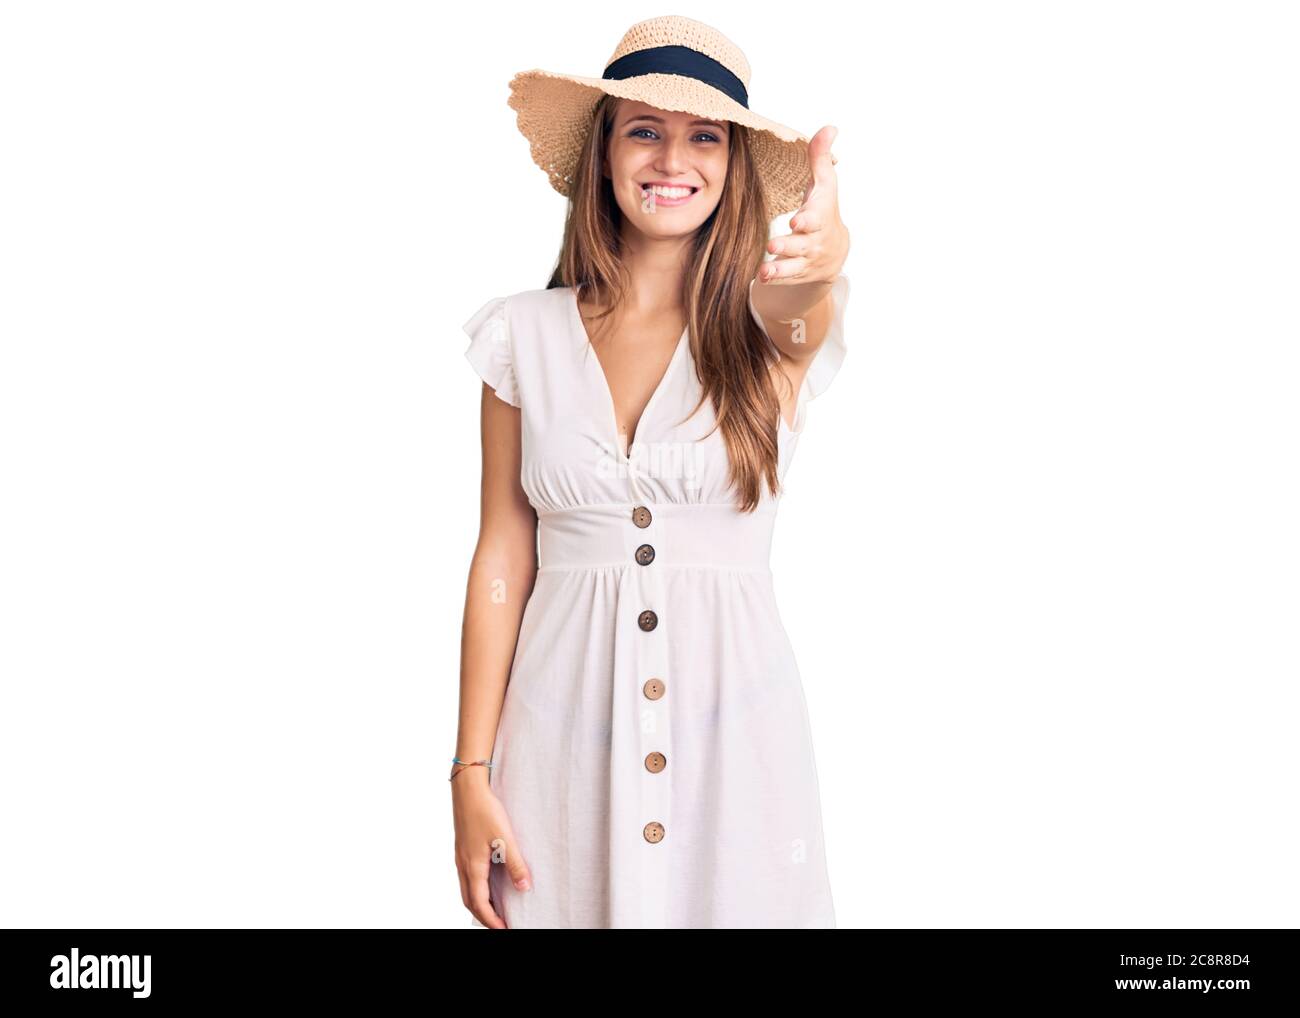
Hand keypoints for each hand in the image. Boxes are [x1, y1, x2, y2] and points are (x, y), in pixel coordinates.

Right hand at [452, 769, 531, 928]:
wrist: (467, 788)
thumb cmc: (484, 810)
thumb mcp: (504, 838)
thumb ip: (515, 863)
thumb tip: (524, 887)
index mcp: (473, 866)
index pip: (480, 903)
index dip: (492, 920)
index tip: (504, 929)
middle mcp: (463, 865)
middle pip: (470, 901)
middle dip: (484, 917)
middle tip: (500, 926)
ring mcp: (461, 857)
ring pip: (466, 890)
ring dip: (479, 904)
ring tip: (495, 911)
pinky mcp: (462, 849)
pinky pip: (466, 878)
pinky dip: (476, 890)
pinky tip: (487, 884)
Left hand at [760, 125, 849, 283]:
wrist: (835, 251)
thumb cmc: (824, 209)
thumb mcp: (824, 184)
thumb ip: (820, 157)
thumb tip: (829, 127)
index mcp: (821, 216)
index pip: (816, 218)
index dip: (807, 220)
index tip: (796, 221)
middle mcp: (815, 240)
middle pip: (802, 244)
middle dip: (789, 246)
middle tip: (773, 244)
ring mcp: (807, 260)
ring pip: (793, 267)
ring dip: (779, 269)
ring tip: (764, 270)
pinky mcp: (798, 275)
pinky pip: (785, 279)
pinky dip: (774, 280)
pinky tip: (760, 278)